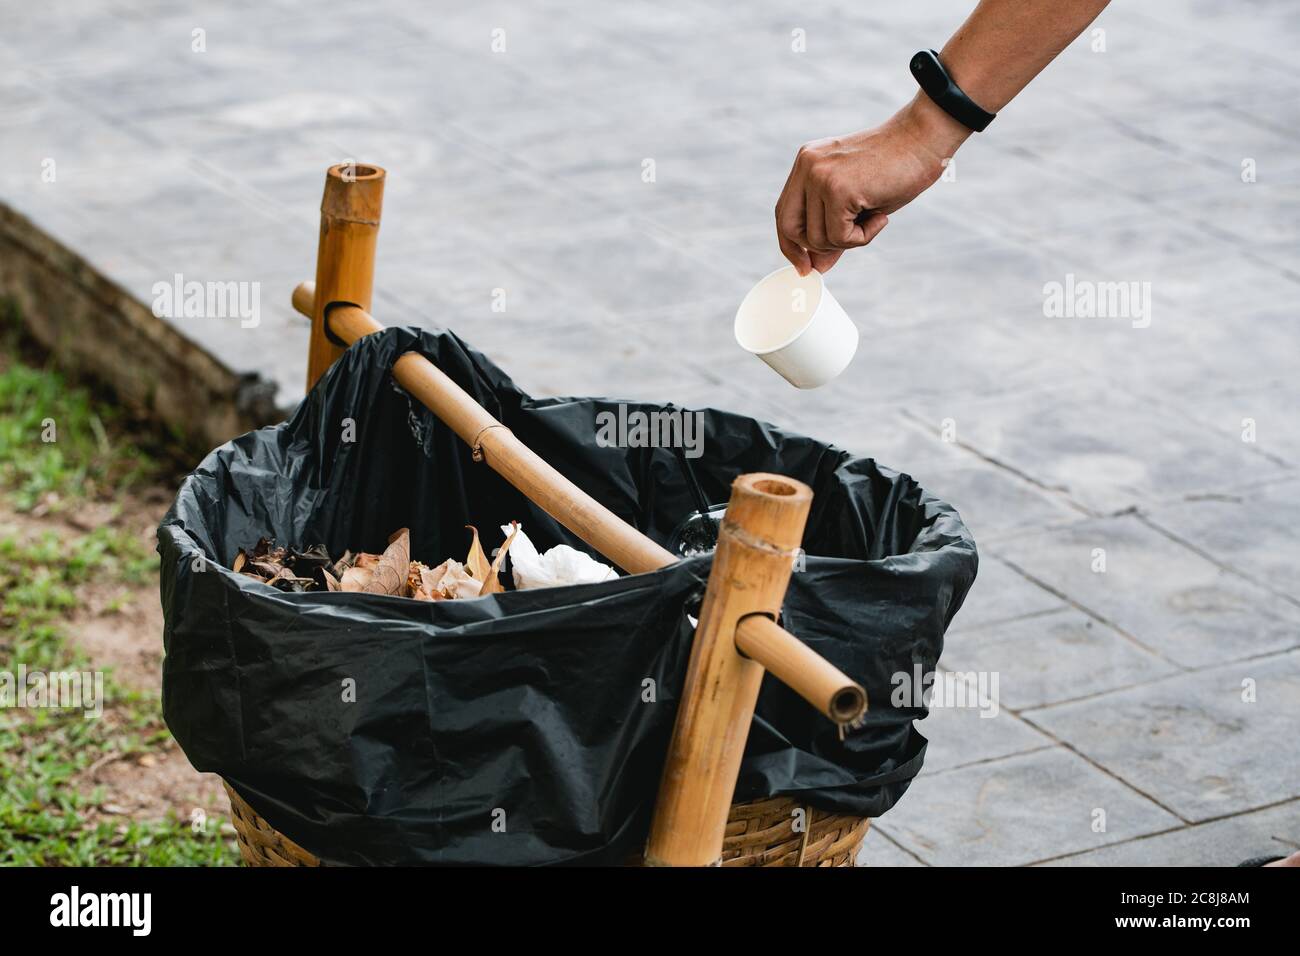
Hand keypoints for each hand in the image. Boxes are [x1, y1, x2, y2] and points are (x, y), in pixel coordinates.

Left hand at [775, 93, 970, 273]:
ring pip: (817, 238)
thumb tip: (815, 267)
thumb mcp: (856, 203)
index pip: (784, 212)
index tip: (804, 265)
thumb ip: (832, 231)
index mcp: (807, 163)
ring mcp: (819, 176)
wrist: (925, 138)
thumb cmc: (896, 169)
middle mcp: (807, 166)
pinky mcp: (837, 189)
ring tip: (874, 217)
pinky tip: (881, 216)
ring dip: (849, 240)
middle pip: (789, 227)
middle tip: (841, 249)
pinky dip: (862, 238)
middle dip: (813, 248)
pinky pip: (839, 237)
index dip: (790, 244)